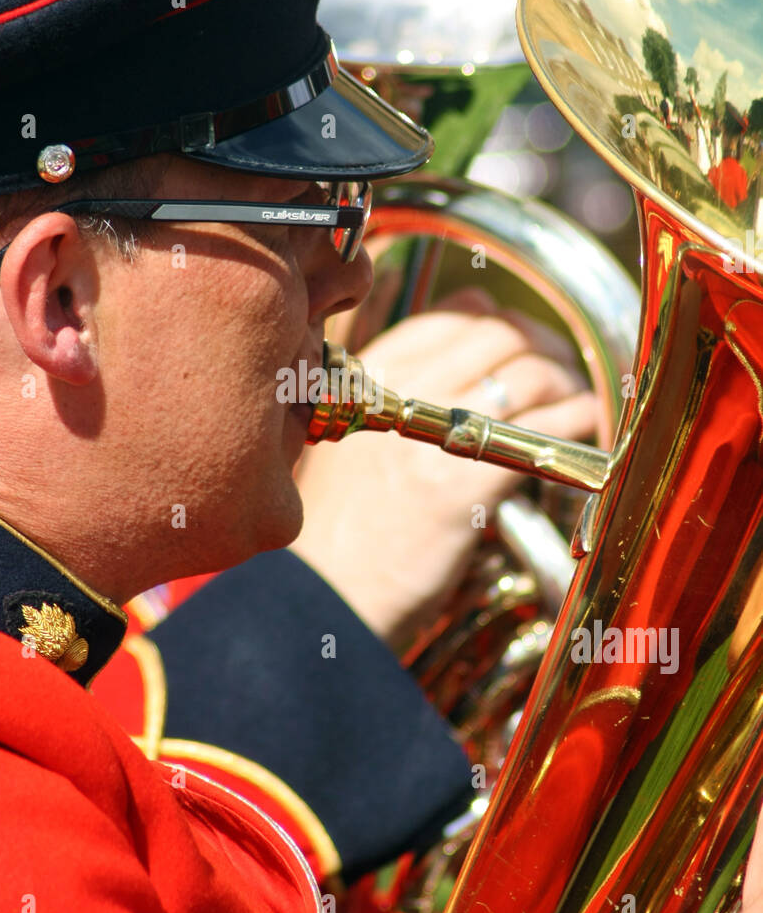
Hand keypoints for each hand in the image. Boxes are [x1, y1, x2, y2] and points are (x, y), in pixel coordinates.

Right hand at [290, 291, 598, 651]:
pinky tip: (586, 433)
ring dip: (568, 383)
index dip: (500, 322)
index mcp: (372, 377)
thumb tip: (463, 385)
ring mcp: (435, 432)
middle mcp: (403, 391)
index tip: (521, 342)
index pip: (452, 317)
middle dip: (544, 346)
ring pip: (530, 373)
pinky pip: (544, 429)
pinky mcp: (466, 480)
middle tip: (561, 370)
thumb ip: (396, 407)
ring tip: (579, 404)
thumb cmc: (338, 534)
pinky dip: (579, 423)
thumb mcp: (350, 445)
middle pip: (499, 335)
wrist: (325, 595)